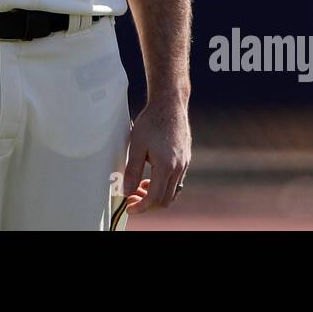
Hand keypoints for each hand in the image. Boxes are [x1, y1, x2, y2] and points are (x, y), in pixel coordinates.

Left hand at [122, 96, 190, 214]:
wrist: (169, 104)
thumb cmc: (152, 121)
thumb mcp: (136, 145)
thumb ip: (132, 170)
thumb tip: (126, 191)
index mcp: (166, 166)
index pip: (155, 198)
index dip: (141, 206)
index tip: (130, 207)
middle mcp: (179, 167)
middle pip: (166, 199)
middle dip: (148, 203)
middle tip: (132, 197)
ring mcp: (184, 163)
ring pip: (172, 191)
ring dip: (156, 194)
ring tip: (140, 186)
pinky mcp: (185, 158)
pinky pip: (176, 180)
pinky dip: (164, 185)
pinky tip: (151, 175)